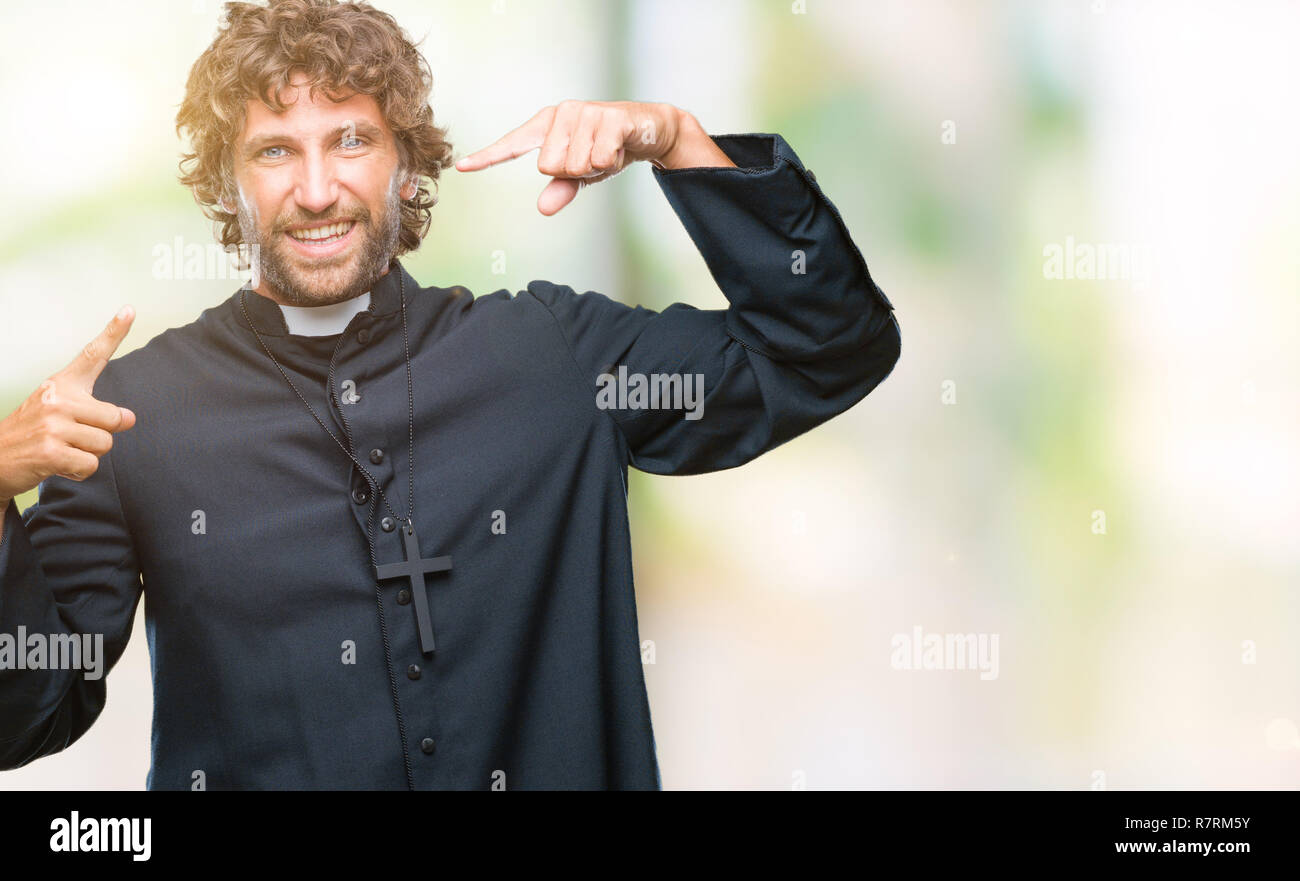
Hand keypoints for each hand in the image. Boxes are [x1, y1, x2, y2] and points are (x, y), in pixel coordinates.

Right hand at [0, 307, 137, 501]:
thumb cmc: (32, 434)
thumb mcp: (57, 412)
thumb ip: (94, 411)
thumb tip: (129, 418)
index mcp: (60, 385)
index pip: (93, 355)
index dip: (114, 332)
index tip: (129, 310)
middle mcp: (57, 399)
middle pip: (114, 418)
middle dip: (101, 434)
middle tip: (71, 438)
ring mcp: (53, 424)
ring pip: (105, 444)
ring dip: (88, 454)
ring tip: (62, 450)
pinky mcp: (51, 451)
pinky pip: (90, 465)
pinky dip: (78, 471)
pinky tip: (57, 465)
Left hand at [454, 100, 687, 215]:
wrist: (648, 128)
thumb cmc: (607, 147)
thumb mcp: (581, 173)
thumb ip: (560, 188)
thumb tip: (542, 209)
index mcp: (548, 125)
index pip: (513, 145)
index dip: (487, 157)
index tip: (462, 167)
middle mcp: (562, 113)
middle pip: (549, 166)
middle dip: (576, 171)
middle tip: (594, 157)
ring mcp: (585, 112)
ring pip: (575, 164)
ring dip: (597, 167)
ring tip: (607, 150)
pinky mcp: (609, 117)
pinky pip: (598, 158)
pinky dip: (611, 161)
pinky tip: (618, 147)